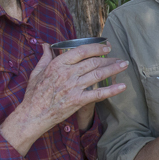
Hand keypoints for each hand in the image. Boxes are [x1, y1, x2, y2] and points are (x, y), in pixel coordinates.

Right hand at [0, 43, 127, 152]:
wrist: (33, 114)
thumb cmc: (34, 94)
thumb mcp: (36, 72)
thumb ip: (44, 57)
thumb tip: (46, 45)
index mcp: (58, 64)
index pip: (82, 51)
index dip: (97, 47)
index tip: (106, 47)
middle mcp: (67, 73)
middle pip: (93, 62)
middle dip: (109, 58)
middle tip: (118, 58)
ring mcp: (74, 87)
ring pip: (98, 75)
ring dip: (114, 69)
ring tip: (124, 65)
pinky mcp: (78, 100)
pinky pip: (99, 94)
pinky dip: (112, 90)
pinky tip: (122, 87)